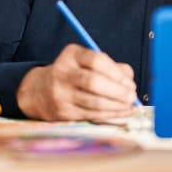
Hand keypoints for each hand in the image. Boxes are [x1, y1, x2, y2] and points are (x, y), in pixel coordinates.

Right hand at [16, 44, 137, 120]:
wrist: (40, 91)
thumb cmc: (74, 74)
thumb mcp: (86, 62)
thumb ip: (111, 67)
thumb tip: (129, 81)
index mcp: (71, 55)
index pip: (96, 60)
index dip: (116, 72)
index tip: (130, 82)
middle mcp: (63, 73)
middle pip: (94, 82)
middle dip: (117, 92)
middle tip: (132, 96)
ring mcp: (61, 93)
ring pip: (94, 102)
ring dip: (116, 106)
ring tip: (129, 106)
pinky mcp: (63, 112)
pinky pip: (92, 115)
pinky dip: (110, 115)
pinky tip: (121, 114)